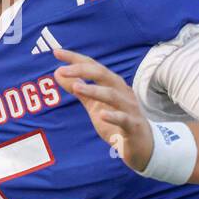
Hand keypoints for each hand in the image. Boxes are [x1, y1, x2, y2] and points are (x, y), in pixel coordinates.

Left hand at [52, 47, 153, 171]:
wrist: (141, 145)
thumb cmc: (117, 122)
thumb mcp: (93, 105)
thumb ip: (78, 89)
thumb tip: (58, 73)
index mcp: (112, 84)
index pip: (93, 66)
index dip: (75, 59)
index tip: (56, 53)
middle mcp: (122, 92)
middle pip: (103, 75)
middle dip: (82, 70)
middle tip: (62, 70)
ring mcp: (129, 108)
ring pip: (112, 95)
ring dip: (94, 91)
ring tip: (77, 88)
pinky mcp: (133, 126)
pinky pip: (124, 119)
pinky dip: (113, 116)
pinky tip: (101, 115)